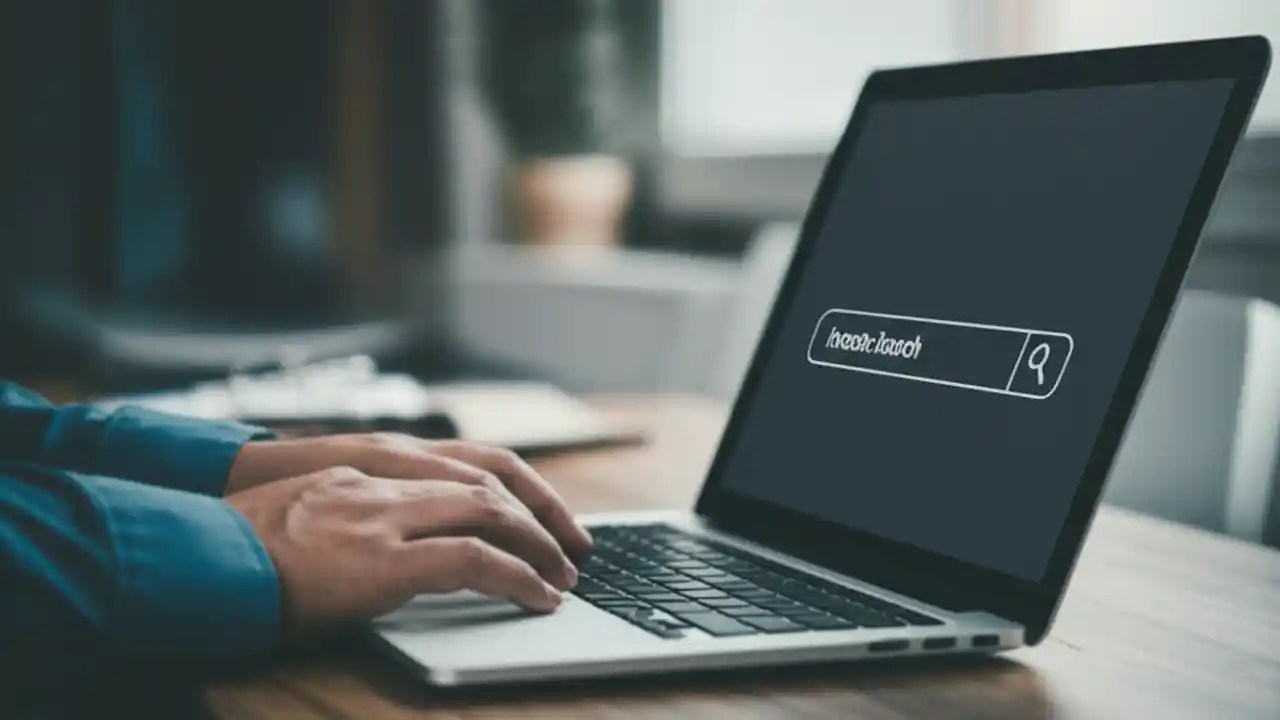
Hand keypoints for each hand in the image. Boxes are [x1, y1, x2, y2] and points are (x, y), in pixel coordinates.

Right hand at [227, 434, 591, 561]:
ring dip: (537, 544)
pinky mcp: (384, 559)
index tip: (541, 514)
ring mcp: (384, 515)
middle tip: (574, 545)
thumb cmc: (233, 544)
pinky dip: (516, 576)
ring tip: (564, 575)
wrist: (192, 557)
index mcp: (364, 468)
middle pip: (490, 480)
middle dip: (542, 512)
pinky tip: (537, 595)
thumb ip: (349, 513)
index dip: (515, 488)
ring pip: (490, 513)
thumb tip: (377, 542)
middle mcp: (382, 480)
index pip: (464, 462)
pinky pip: (474, 560)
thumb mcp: (301, 512)